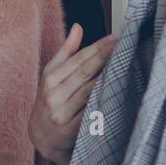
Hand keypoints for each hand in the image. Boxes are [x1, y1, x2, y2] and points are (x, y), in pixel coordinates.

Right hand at [29, 24, 118, 164]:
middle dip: (103, 58)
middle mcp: (53, 95)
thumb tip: (78, 27)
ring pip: (88, 91)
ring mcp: (61, 113)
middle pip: (83, 73)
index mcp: (49, 79)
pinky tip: (116, 93)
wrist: (41, 137)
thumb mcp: (51, 76)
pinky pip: (90, 112)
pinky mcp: (70, 130)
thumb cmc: (50, 101)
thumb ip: (65, 52)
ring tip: (124, 65)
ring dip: (107, 78)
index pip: (76, 60)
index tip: (114, 38)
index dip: (96, 48)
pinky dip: (103, 102)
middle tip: (122, 46)